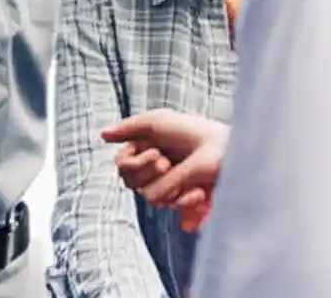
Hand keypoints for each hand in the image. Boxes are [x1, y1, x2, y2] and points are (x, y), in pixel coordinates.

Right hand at [101, 109, 228, 229]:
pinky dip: (185, 202)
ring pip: (150, 198)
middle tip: (168, 163)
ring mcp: (170, 187)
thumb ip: (129, 128)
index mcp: (145, 151)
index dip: (134, 164)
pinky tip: (199, 193)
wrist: (228, 148)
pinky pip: (172, 208)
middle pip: (131, 183)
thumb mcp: (158, 121)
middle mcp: (155, 171)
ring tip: (190, 177)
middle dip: (149, 173)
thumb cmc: (193, 131)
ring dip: (169, 186)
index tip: (156, 153)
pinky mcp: (186, 201)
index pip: (122, 166)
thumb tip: (102, 135)